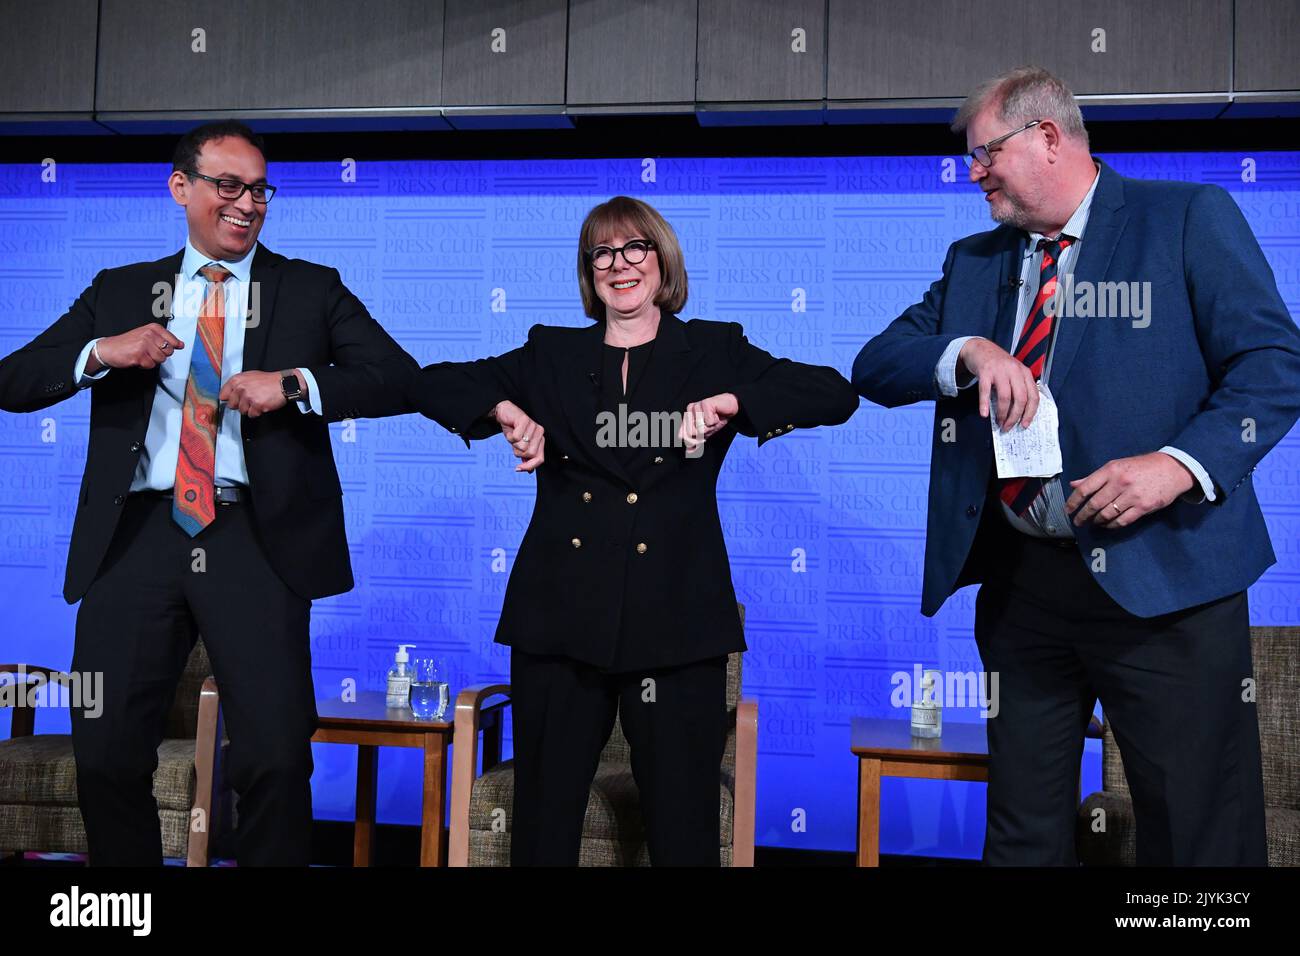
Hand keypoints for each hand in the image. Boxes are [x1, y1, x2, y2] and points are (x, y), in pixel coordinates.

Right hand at [90, 323, 184, 370]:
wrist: (108, 348)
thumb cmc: (128, 343)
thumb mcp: (147, 335)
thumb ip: (164, 339)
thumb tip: (181, 345)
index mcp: (153, 328)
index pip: (173, 340)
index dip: (171, 347)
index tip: (163, 347)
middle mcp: (149, 334)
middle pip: (168, 351)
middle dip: (160, 354)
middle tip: (148, 352)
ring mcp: (144, 345)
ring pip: (161, 359)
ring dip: (152, 360)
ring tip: (142, 355)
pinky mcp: (139, 355)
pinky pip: (151, 365)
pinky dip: (145, 365)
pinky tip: (137, 359)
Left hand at [219, 370, 289, 417]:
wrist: (283, 384)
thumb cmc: (268, 381)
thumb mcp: (250, 376)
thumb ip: (238, 384)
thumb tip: (228, 394)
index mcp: (237, 380)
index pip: (223, 395)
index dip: (230, 399)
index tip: (234, 400)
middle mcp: (241, 388)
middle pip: (231, 405)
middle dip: (240, 405)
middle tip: (249, 400)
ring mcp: (248, 397)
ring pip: (242, 411)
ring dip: (250, 409)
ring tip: (258, 401)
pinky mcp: (257, 405)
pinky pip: (252, 414)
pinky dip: (257, 412)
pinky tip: (262, 405)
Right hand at [492, 400, 544, 471]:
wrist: (504, 413)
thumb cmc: (513, 429)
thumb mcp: (519, 445)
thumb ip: (526, 457)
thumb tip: (530, 471)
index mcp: (541, 439)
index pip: (540, 459)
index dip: (529, 466)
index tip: (518, 469)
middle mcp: (540, 432)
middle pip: (529, 454)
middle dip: (518, 451)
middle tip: (515, 443)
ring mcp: (533, 426)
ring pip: (522, 446)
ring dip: (513, 443)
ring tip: (513, 435)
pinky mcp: (525, 420)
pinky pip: (516, 437)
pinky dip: (510, 436)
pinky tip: (511, 429)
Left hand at [680, 393, 739, 452]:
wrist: (730, 408)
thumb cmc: (717, 418)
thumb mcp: (706, 433)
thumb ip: (696, 441)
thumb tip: (688, 452)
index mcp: (687, 418)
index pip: (682, 435)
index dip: (693, 441)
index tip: (703, 438)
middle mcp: (689, 411)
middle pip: (689, 433)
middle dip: (702, 434)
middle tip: (710, 426)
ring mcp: (696, 406)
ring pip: (699, 427)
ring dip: (710, 426)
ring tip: (713, 419)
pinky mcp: (705, 403)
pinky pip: (708, 421)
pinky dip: (715, 420)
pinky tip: (716, 414)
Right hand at [959, 337, 1038, 431]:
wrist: (980, 348)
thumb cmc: (998, 364)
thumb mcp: (1013, 373)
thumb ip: (1018, 388)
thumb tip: (1016, 414)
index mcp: (1025, 372)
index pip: (1033, 396)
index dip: (1030, 413)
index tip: (1024, 424)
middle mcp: (1015, 371)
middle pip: (1021, 398)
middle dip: (1015, 416)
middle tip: (1009, 426)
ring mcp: (1000, 370)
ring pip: (1005, 397)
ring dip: (1002, 413)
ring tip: (999, 422)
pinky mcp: (985, 371)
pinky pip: (986, 391)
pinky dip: (985, 404)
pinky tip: (984, 414)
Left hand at [1066, 452, 1196, 528]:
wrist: (1173, 469)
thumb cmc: (1143, 466)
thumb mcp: (1117, 465)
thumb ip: (1095, 477)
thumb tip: (1075, 484)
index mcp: (1111, 470)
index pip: (1085, 488)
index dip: (1073, 501)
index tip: (1067, 509)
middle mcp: (1120, 483)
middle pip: (1094, 504)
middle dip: (1083, 515)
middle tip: (1078, 521)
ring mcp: (1132, 496)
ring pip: (1107, 514)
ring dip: (1097, 521)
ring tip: (1093, 522)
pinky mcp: (1144, 507)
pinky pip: (1122, 521)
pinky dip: (1112, 525)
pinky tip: (1107, 525)